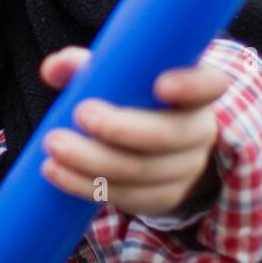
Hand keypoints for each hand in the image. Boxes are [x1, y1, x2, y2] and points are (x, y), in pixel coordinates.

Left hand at [38, 46, 228, 216]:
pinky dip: (89, 187)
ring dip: (93, 162)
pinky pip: (129, 197)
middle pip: (167, 135)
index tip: (160, 84)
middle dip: (120, 128)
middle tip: (80, 114)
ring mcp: (186, 169)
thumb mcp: (122, 75)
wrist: (163, 146)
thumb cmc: (137, 98)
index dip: (191, 86)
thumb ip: (90, 64)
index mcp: (196, 90)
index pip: (209, 85)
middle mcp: (199, 130)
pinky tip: (58, 173)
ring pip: (143, 171)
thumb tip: (53, 67)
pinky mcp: (165, 198)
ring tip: (53, 149)